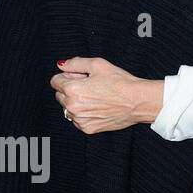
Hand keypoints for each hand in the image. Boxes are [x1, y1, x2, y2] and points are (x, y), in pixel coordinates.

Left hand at [50, 57, 164, 132]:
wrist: (137, 102)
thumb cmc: (120, 82)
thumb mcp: (97, 64)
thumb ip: (75, 63)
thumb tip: (61, 65)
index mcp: (72, 89)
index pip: (55, 81)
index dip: (67, 76)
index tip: (79, 76)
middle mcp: (72, 107)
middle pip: (59, 95)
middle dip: (70, 89)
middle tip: (89, 86)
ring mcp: (79, 120)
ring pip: (67, 108)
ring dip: (76, 102)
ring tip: (95, 97)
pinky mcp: (87, 128)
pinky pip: (77, 120)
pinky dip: (83, 114)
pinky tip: (97, 107)